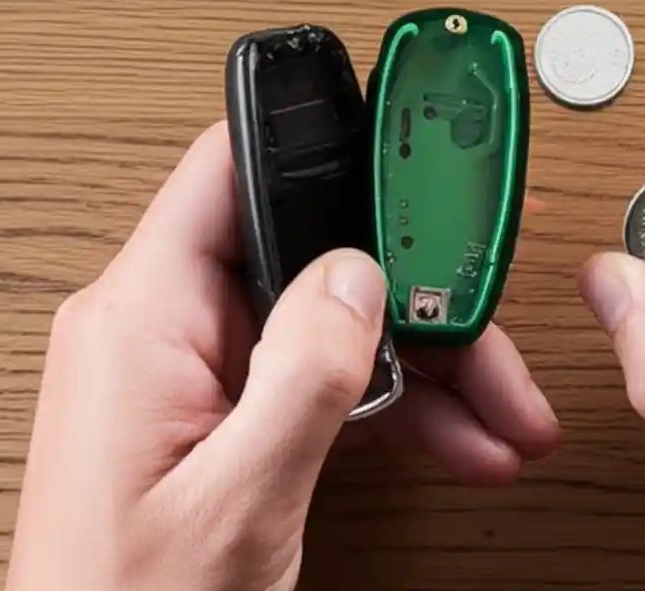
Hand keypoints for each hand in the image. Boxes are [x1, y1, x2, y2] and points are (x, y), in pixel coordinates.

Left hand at [6, 122, 560, 590]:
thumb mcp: (237, 497)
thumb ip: (301, 374)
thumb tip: (358, 276)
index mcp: (141, 321)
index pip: (231, 174)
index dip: (324, 146)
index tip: (410, 156)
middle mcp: (163, 331)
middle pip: (314, 260)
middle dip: (416, 298)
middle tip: (491, 335)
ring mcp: (193, 373)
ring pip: (332, 327)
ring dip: (425, 369)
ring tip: (502, 417)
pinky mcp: (218, 415)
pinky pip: (317, 380)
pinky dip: (391, 409)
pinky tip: (455, 440)